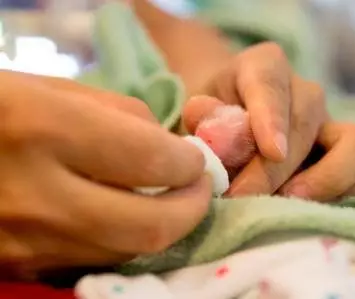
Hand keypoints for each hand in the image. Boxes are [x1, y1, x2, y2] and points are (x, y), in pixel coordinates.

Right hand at [0, 71, 211, 279]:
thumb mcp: (48, 87)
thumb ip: (120, 113)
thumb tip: (169, 146)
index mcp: (40, 129)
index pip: (150, 161)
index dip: (187, 163)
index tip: (194, 158)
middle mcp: (33, 196)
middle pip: (148, 227)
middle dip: (191, 209)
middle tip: (199, 188)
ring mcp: (23, 244)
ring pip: (124, 251)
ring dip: (162, 227)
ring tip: (171, 201)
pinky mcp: (18, 267)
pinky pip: (92, 259)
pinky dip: (123, 240)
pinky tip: (127, 216)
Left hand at [182, 42, 354, 200]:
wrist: (237, 122)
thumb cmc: (217, 118)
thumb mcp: (200, 112)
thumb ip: (202, 115)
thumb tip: (203, 115)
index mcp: (265, 67)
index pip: (270, 83)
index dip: (272, 116)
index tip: (273, 152)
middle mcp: (306, 92)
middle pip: (306, 123)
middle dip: (276, 170)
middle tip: (246, 199)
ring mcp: (333, 122)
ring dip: (329, 180)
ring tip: (291, 205)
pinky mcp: (350, 155)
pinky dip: (349, 195)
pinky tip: (315, 211)